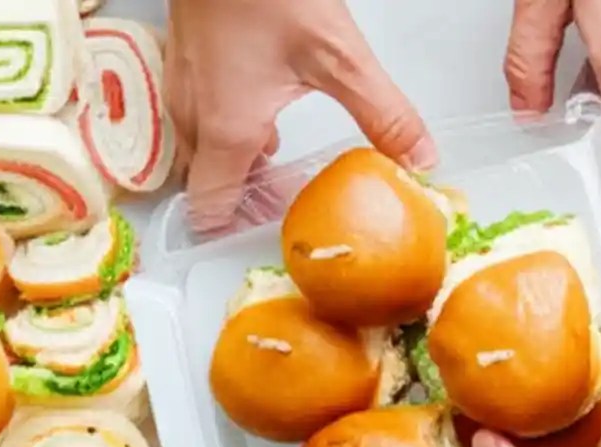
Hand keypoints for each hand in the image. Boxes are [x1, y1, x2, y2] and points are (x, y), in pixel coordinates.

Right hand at [165, 0, 435, 230]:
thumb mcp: (339, 59)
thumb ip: (383, 115)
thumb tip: (419, 157)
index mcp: (227, 129)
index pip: (209, 209)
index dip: (237, 230)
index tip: (272, 233)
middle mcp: (194, 114)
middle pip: (206, 185)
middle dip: (245, 202)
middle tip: (289, 204)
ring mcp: (181, 85)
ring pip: (200, 150)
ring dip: (236, 167)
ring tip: (281, 166)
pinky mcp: (184, 61)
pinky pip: (197, 116)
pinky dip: (226, 130)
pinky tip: (262, 115)